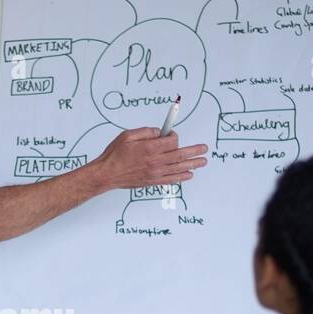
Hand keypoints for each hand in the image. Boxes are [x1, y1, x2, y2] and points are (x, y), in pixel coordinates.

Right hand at [93, 128, 207, 191]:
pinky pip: (172, 179)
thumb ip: (145, 132)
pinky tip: (189, 175)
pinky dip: (182, 177)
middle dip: (194, 151)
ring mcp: (155, 172)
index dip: (174, 136)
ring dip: (193, 164)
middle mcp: (155, 161)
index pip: (172, 141)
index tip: (172, 136)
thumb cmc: (115, 154)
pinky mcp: (153, 181)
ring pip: (179, 168)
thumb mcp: (128, 135)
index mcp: (150, 148)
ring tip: (203, 161)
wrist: (107, 174)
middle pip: (180, 155)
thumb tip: (159, 132)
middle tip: (204, 149)